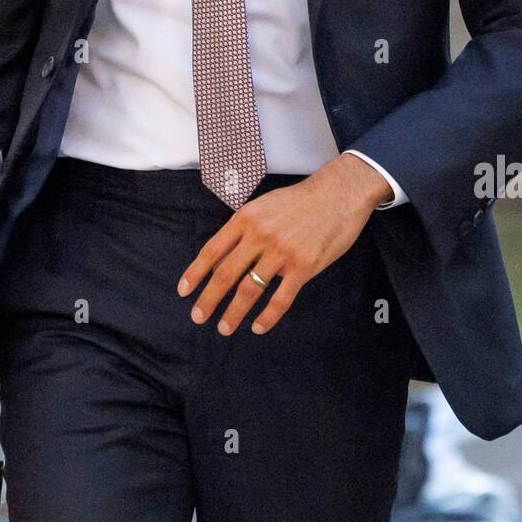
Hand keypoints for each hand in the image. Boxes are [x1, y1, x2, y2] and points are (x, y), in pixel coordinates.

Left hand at [177, 153, 391, 335]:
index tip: (184, 291)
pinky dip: (267, 316)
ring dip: (234, 312)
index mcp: (246, 218)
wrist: (338, 194)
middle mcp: (260, 235)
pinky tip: (258, 326)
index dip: (196, 272)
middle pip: (226, 273)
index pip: (213, 250)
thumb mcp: (264, 204)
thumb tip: (226, 254)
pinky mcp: (303, 266)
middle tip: (198, 316)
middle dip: (209, 299)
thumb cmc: (300, 200)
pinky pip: (281, 298)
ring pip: (249, 289)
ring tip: (225, 327)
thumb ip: (245, 228)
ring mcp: (281, 252)